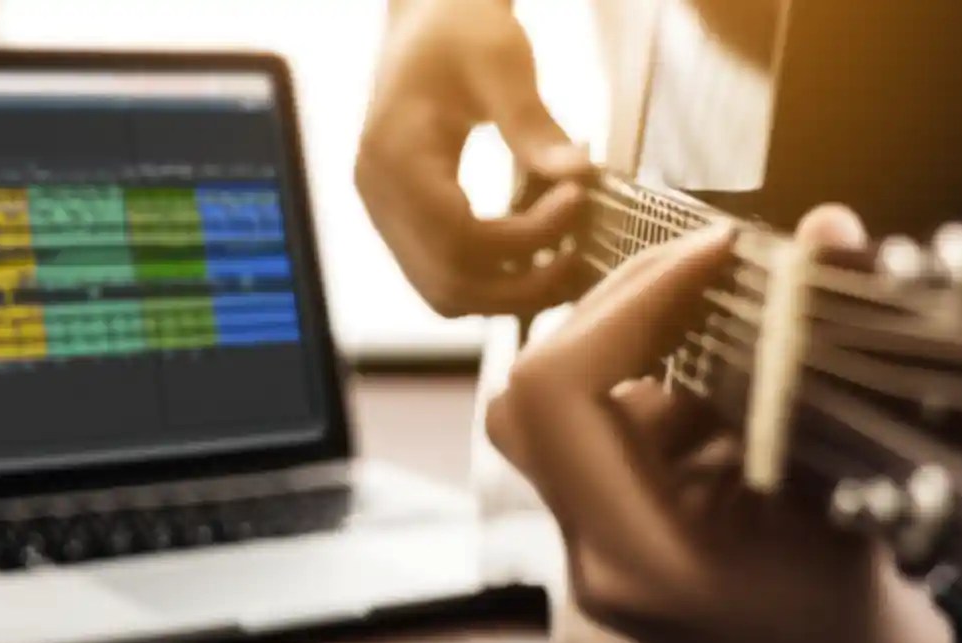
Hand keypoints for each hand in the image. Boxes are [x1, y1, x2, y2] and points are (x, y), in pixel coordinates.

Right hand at [356, 0, 590, 317]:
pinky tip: (537, 259)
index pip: (459, 235)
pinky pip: (443, 278)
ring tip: (566, 267)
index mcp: (395, 156)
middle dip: (524, 285)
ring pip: (445, 294)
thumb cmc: (459, 27)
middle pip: (449, 282)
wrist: (425, 18)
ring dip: (509, 295)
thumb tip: (578, 173)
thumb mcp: (501, 61)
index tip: (579, 200)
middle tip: (582, 256)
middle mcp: (379, 197)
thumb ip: (533, 122)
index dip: (526, 236)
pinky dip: (492, 283)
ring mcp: (385, 215)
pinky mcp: (402, 222)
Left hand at [486, 206, 953, 642]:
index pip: (559, 396)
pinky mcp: (596, 516)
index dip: (624, 303)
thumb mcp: (855, 495)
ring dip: (648, 346)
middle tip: (713, 267)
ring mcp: (581, 536)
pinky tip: (728, 397)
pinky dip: (661, 381)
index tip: (712, 254)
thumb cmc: (844, 617)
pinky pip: (599, 419)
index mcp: (637, 557)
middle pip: (536, 389)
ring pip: (564, 398)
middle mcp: (587, 549)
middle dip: (622, 307)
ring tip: (742, 347)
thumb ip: (828, 362)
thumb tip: (830, 230)